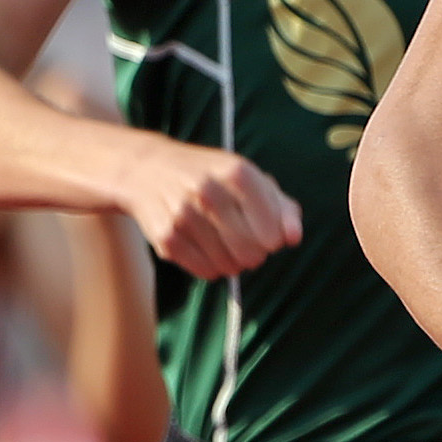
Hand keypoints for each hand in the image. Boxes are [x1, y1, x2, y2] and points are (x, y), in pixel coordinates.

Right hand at [123, 138, 302, 279]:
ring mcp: (184, 215)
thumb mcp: (248, 177)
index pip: (273, 233)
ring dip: (234, 262)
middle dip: (255, 253)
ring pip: (230, 266)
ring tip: (225, 243)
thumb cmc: (210, 175)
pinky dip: (212, 267)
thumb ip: (280, 206)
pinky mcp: (166, 237)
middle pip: (253, 254)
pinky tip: (206, 248)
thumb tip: (294, 238)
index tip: (264, 230)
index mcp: (237, 173)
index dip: (274, 239)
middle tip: (244, 240)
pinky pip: (206, 272)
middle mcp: (209, 192)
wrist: (146, 169)